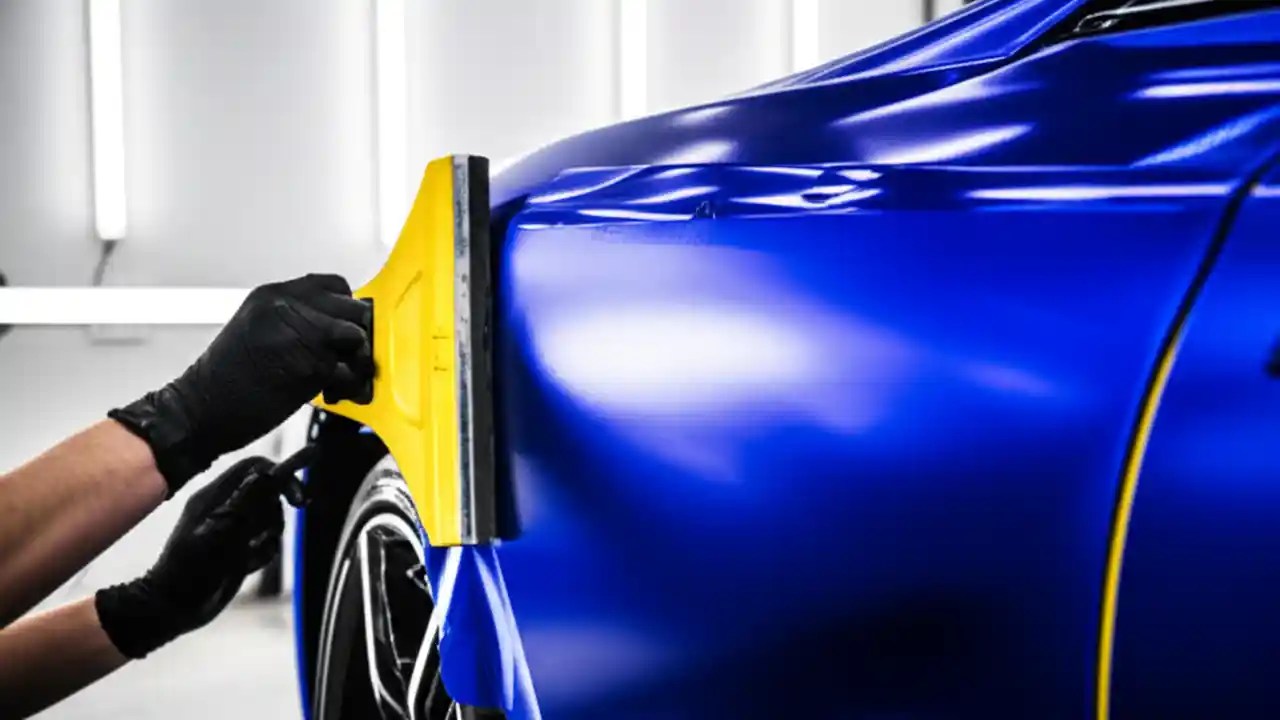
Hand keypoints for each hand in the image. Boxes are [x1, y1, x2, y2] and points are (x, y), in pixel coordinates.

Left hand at [94, 457, 284, 658]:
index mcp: (215, 497)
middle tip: (274, 531)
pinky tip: (248, 566)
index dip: (279, 475)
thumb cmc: (189, 572)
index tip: (297, 498)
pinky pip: (265, 541)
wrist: (172, 609)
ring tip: (251, 552)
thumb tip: (268, 473)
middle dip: (276, 510)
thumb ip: (244, 505)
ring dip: (270, 535)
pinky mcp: (239, 548)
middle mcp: (226, 507)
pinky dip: (264, 552)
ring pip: (269, 517)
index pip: (254, 468)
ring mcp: (232, 528)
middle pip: (267, 492)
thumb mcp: (219, 537)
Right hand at [109, 274, 372, 492]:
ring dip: (356, 359)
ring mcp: (299, 334)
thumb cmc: (227, 378)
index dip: (346, 307)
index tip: (345, 325)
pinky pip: (348, 371)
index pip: (335, 285)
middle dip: (357, 333)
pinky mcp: (309, 366)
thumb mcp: (257, 328)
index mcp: (273, 296)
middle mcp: (287, 308)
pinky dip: (347, 385)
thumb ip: (296, 318)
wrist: (199, 410)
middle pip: (353, 308)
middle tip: (348, 354)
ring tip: (341, 374)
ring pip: (356, 336)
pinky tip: (331, 392)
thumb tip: (338, 322)